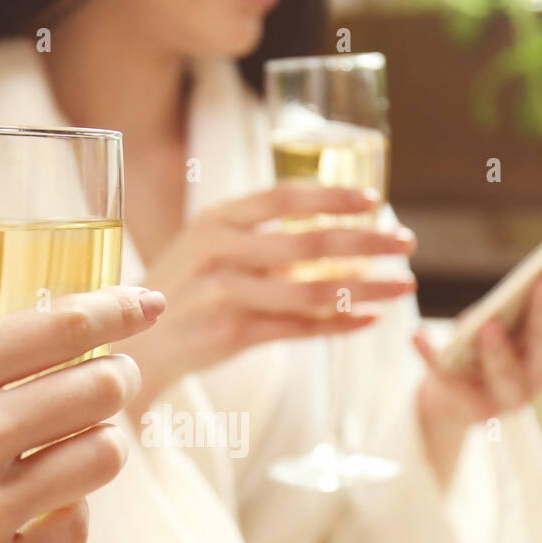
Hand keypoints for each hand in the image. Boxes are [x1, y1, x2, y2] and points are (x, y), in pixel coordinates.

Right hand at [0, 286, 164, 542]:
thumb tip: (48, 360)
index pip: (64, 323)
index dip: (119, 310)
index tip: (146, 306)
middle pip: (101, 386)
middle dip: (116, 380)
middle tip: (110, 385)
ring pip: (106, 455)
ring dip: (101, 446)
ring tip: (73, 451)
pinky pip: (77, 528)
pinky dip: (66, 517)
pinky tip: (33, 515)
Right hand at [124, 182, 415, 420]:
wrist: (133, 346)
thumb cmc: (180, 294)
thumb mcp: (209, 250)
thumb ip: (260, 240)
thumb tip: (332, 231)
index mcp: (217, 220)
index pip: (283, 197)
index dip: (332, 195)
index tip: (375, 200)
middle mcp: (219, 250)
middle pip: (307, 242)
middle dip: (366, 242)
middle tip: (408, 243)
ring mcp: (223, 293)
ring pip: (309, 289)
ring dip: (365, 287)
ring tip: (403, 285)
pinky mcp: (230, 333)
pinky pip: (297, 328)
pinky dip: (337, 324)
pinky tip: (368, 320)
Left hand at [412, 246, 541, 484]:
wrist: (451, 401)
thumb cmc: (482, 349)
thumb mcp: (501, 320)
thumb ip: (515, 302)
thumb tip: (530, 268)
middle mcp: (538, 375)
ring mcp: (507, 397)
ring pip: (506, 371)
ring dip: (498, 349)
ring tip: (488, 325)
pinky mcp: (468, 406)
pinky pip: (446, 376)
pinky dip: (431, 355)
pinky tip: (418, 335)